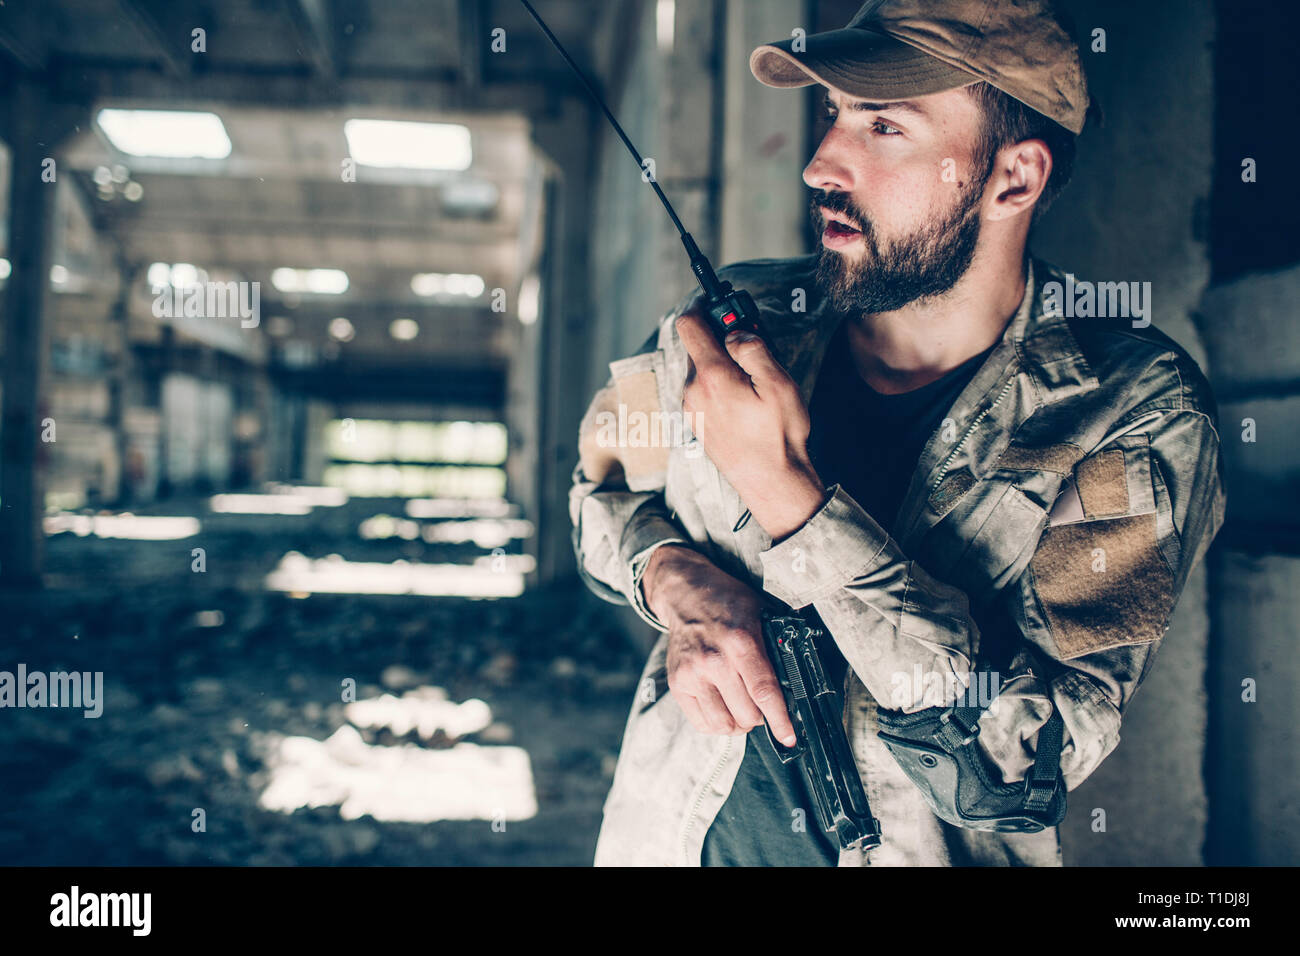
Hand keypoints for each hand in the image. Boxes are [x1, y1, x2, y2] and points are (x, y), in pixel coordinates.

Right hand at [643, 545, 796, 744]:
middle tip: (761, 708)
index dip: (780, 720)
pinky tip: (724, 710)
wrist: (686, 593)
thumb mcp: (760, 614)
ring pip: (724, 724)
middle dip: (760, 718)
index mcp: (741, 643)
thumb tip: (796, 682)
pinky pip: (702, 723)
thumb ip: (775, 647)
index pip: (764, 692)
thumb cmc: (727, 603)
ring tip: (742, 711)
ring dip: (738, 724)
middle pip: (746, 714)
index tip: (789, 737)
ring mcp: (693, 675)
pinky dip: (717, 725)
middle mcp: (714, 661)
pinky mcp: (678, 684)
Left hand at [675, 310, 827, 540]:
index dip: (703, 306)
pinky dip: (719, 384)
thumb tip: (735, 331)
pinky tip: (744, 399)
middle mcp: (693, 391)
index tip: (718, 302)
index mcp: (711, 376)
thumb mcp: (777, 384)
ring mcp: (691, 409)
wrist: (771, 482)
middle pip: (698, 346)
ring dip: (722, 364)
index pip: (689, 325)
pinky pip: (703, 390)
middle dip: (722, 338)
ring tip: (754, 378)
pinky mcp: (696, 422)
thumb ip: (753, 349)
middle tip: (753, 343)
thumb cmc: (779, 436)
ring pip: (701, 369)